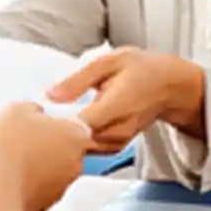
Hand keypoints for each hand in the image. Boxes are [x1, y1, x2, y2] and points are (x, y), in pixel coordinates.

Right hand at [0, 102, 91, 210]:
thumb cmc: (7, 148)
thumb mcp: (15, 110)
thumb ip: (32, 110)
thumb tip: (31, 113)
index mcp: (75, 135)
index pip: (77, 127)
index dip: (57, 124)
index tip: (43, 123)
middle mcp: (75, 164)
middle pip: (66, 150)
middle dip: (47, 145)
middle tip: (23, 139)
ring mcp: (61, 187)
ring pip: (53, 172)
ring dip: (37, 166)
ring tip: (11, 159)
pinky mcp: (45, 206)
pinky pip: (39, 190)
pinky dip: (27, 184)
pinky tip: (8, 176)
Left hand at [47, 47, 203, 152]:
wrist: (169, 85)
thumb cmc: (141, 68)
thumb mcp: (108, 62)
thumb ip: (78, 80)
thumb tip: (50, 95)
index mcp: (115, 106)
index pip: (78, 126)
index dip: (55, 122)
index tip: (41, 112)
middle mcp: (117, 130)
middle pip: (77, 141)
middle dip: (58, 130)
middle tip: (43, 113)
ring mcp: (117, 142)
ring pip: (82, 147)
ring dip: (67, 136)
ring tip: (57, 116)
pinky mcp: (116, 146)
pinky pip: (91, 148)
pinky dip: (79, 139)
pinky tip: (72, 123)